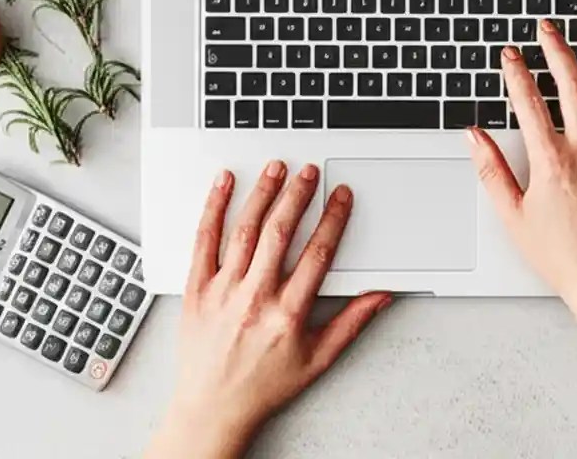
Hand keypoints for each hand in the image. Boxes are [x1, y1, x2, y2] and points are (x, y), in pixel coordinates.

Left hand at [146, 161, 391, 458]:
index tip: (341, 197)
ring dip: (262, 194)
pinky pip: (203, 240)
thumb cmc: (263, 386)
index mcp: (288, 314)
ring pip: (244, 231)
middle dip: (297, 195)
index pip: (317, 254)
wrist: (212, 408)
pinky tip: (223, 184)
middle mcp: (254, 298)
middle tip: (309, 171)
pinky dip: (213, 208)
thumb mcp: (318, 359)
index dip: (333, 219)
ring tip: (275, 168)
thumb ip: (351, 323)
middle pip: (280, 233)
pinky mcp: (196, 290)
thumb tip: (380, 297)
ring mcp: (222, 291)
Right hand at [467, 21, 576, 427]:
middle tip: (541, 30)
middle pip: (566, 85)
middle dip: (550, 51)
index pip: (528, 104)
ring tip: (576, 35)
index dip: (515, 74)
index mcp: (550, 162)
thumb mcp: (513, 217)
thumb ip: (491, 172)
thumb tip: (475, 138)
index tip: (509, 56)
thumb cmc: (564, 256)